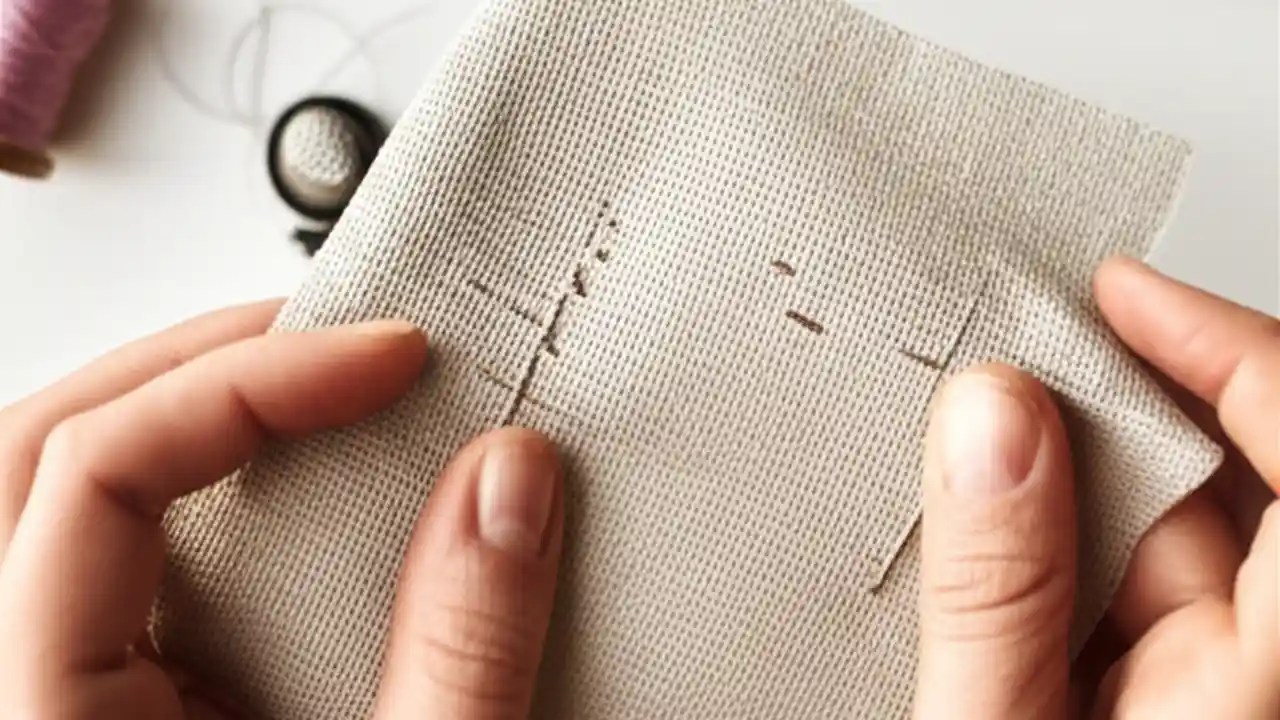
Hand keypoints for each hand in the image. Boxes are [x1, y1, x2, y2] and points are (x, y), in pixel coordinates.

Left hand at [0, 303, 565, 718]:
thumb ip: (458, 657)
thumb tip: (505, 484)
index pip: (92, 475)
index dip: (243, 383)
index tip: (385, 355)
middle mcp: (37, 698)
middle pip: (44, 450)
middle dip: (198, 361)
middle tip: (332, 337)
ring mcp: (77, 701)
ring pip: (64, 497)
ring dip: (185, 409)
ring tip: (311, 385)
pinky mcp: (136, 713)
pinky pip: (125, 556)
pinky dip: (204, 487)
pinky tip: (299, 487)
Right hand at [913, 257, 1279, 718]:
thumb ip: (994, 587)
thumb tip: (990, 413)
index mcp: (1249, 692)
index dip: (1234, 357)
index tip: (1124, 296)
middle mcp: (1246, 679)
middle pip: (1212, 493)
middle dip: (1098, 419)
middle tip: (994, 368)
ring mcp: (1201, 686)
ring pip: (1151, 536)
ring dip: (1049, 487)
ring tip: (948, 453)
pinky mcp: (1152, 694)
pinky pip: (1110, 585)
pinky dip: (1037, 542)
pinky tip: (966, 528)